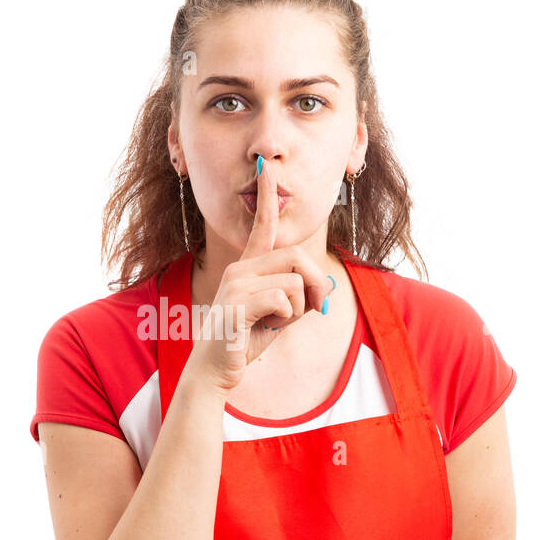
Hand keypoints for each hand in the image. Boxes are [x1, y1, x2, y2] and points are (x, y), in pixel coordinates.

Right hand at [184, 158, 330, 396]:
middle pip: (297, 256)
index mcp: (248, 268)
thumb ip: (300, 295)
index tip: (267, 170)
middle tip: (313, 308)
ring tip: (276, 323)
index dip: (267, 197)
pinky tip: (266, 329)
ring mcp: (237, 284)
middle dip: (315, 283)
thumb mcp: (279, 315)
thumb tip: (325, 284)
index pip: (262, 227)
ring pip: (295, 280)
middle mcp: (240, 269)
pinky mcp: (238, 302)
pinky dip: (286, 318)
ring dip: (299, 308)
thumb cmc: (245, 340)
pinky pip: (285, 298)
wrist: (215, 370)